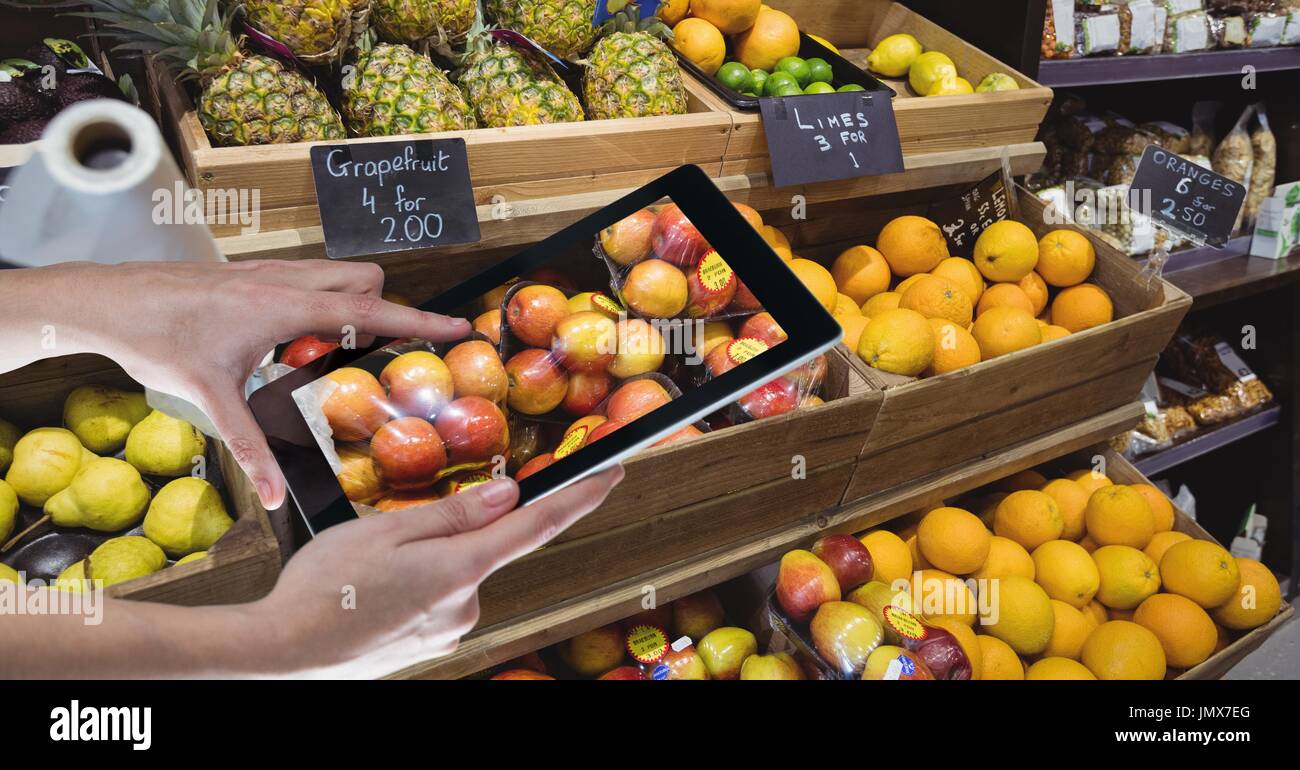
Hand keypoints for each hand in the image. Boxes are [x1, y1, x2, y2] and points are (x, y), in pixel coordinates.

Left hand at [5, 260, 469, 508]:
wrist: (106, 299)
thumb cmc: (157, 341)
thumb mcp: (209, 399)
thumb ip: (250, 449)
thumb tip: (277, 498)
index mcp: (287, 306)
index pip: (372, 310)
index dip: (420, 319)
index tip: (459, 323)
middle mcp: (285, 280)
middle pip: (364, 280)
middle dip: (383, 308)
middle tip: (381, 349)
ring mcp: (268, 271)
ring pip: (336, 272)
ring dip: (350, 301)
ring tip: (332, 348)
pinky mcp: (250, 272)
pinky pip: (306, 277)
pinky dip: (319, 299)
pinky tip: (289, 338)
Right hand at [247, 467, 623, 677]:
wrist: (282, 654)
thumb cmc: (323, 588)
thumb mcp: (386, 532)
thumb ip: (454, 513)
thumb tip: (510, 494)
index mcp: (462, 568)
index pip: (540, 524)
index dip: (581, 495)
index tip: (611, 472)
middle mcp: (467, 604)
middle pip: (481, 546)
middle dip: (447, 532)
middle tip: (387, 540)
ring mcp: (449, 629)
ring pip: (453, 572)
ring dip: (423, 561)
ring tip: (365, 572)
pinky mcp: (430, 644)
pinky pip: (434, 599)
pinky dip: (412, 586)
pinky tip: (371, 593)